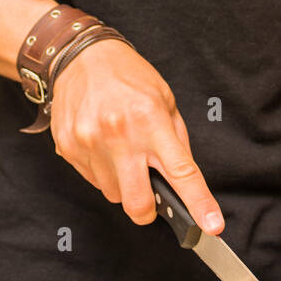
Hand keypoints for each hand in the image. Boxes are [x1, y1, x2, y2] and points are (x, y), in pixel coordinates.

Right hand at [49, 38, 223, 234]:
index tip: (211, 225)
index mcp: (150, 120)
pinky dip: (103, 172)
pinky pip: (93, 181)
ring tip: (121, 152)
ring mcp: (90, 144)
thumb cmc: (127, 75)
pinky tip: (103, 146)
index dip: (198, 203)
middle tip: (151, 197)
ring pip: (113, 195)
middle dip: (148, 210)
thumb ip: (176, 139)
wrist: (81, 56)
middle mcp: (119, 135)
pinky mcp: (69, 148)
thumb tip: (184, 178)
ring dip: (123, 184)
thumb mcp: (164, 99)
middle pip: (138, 203)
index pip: (180, 172)